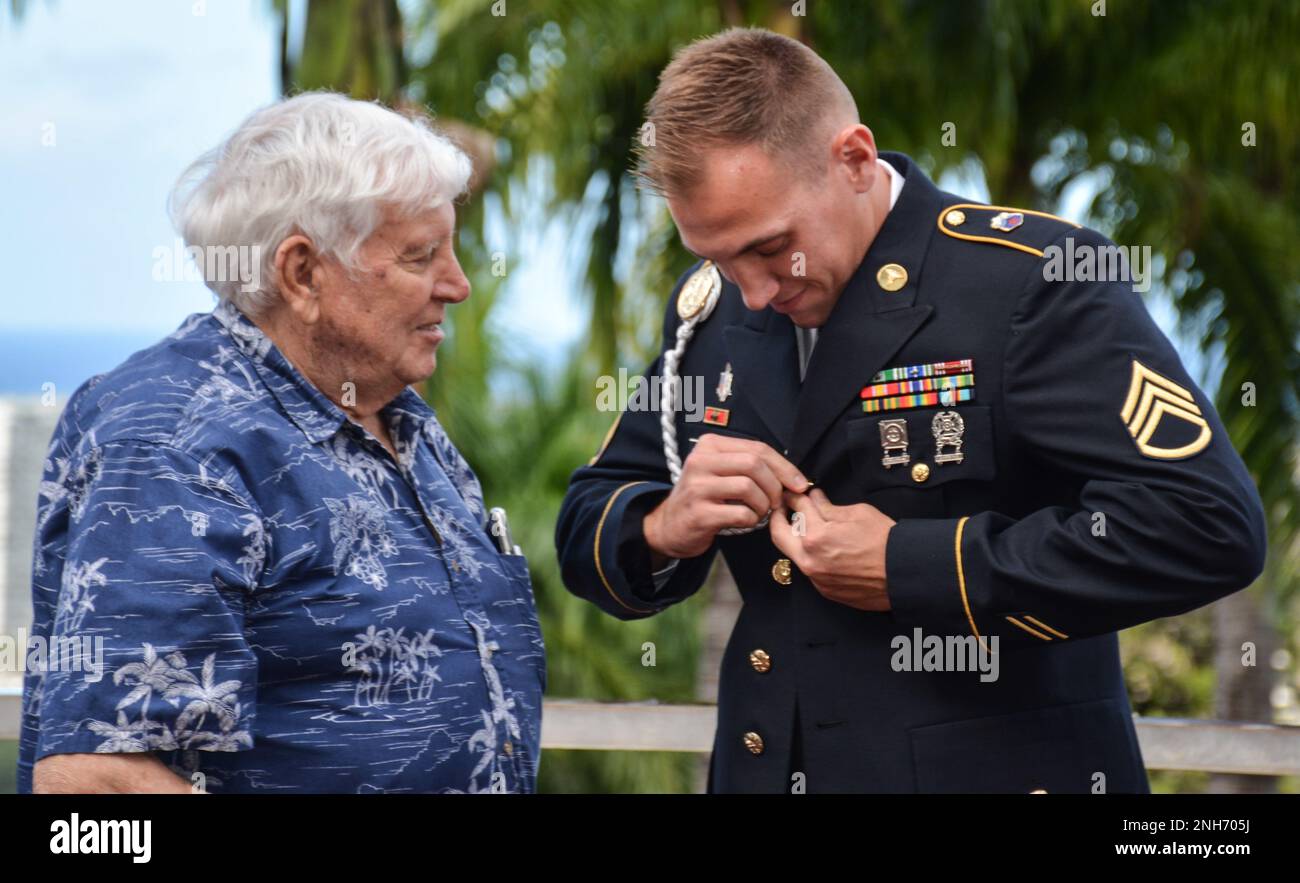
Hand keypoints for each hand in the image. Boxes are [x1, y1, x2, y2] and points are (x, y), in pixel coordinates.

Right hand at [643, 434, 809, 559]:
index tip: (799, 483)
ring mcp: (698, 487)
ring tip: (760, 512)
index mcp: (709, 445)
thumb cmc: (705, 497)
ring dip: (764, 505)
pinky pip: (741, 513)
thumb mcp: (720, 472)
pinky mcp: (700, 513)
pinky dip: (752, 520)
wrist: (670, 525)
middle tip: (777, 502)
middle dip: (775, 486)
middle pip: (754, 464)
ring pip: (749, 488)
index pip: (757, 448)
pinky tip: (747, 522)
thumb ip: (749, 466)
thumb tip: (792, 475)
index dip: (784, 466)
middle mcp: (700, 461)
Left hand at [769, 488, 895, 610]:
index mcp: (817, 537)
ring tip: (803, 525)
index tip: (793, 493)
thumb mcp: (858, 513)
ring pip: (794, 553)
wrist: (904, 574)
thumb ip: (829, 507)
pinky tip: (821, 547)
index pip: (798, 509)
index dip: (794, 497)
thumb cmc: (886, 541)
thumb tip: (814, 499)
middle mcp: (810, 560)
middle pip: (779, 534)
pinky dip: (811, 555)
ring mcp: (817, 578)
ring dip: (795, 538)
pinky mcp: (825, 590)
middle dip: (778, 517)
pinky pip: (810, 569)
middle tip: (782, 507)